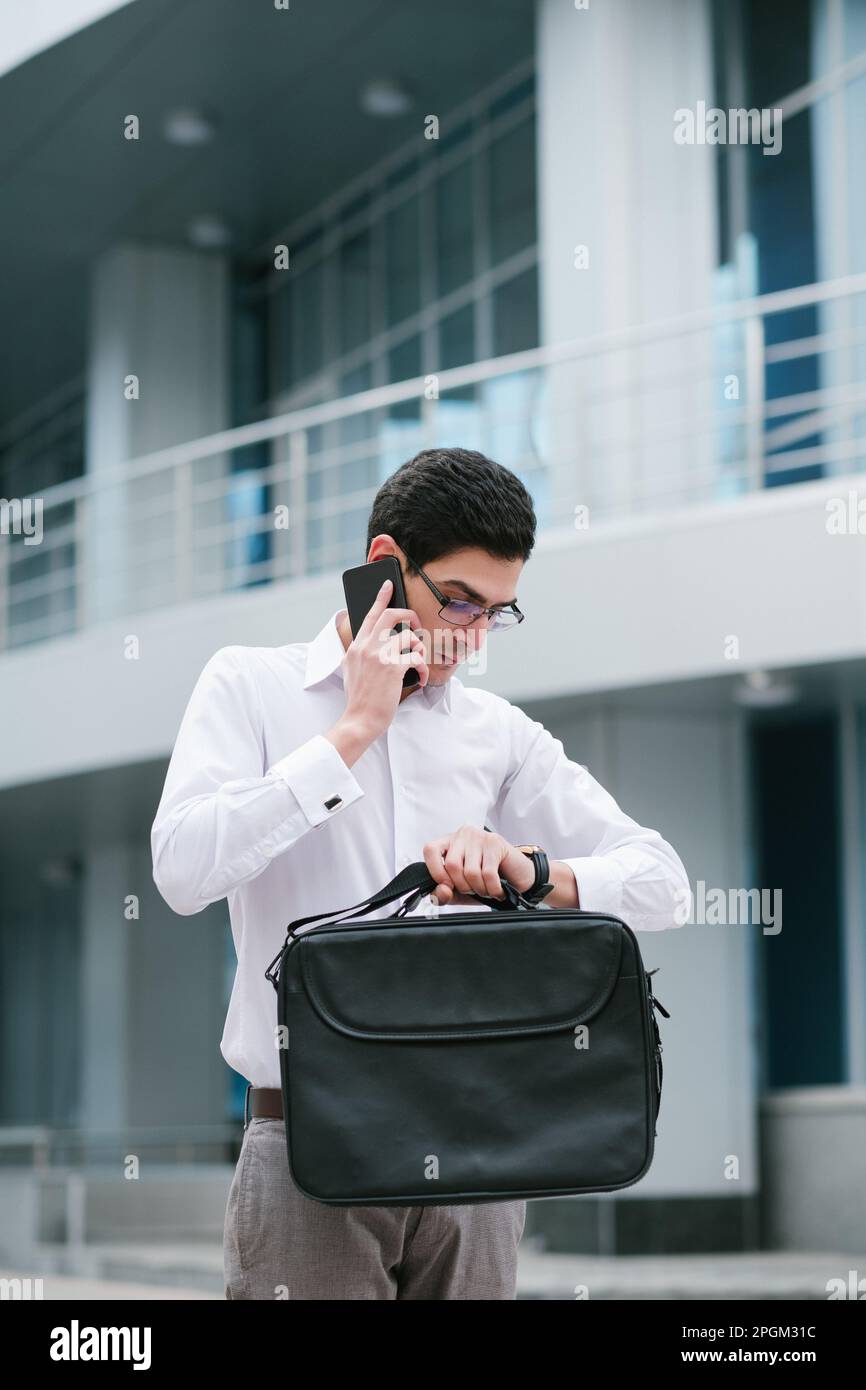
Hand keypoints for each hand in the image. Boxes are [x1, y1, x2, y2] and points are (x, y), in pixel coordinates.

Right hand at [341, 577, 428, 740]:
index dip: (381, 598)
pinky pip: (417, 658)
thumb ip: (360, 654)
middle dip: (410, 616)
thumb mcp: (351, 671)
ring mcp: (379, 655)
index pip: (369, 615)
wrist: (359, 720)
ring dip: (420, 649)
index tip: (389, 584)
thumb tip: (375, 646)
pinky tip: (420, 679)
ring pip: (410, 636)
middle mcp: (366, 647)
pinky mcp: (392, 667)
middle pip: (391, 615)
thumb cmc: (360, 699)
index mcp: (356, 647)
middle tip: (417, 626)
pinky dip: (423, 670)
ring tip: (418, 662)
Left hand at [422, 825, 536, 905]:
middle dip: (463, 886)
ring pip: (470, 872)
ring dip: (480, 889)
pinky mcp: (496, 843)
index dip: (436, 872)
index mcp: (450, 842)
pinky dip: (492, 889)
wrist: (517, 877)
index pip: (430, 850)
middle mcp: (463, 835)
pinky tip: (497, 889)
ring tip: (487, 888)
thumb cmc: (486, 880)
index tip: (448, 886)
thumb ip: (444, 893)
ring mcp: (480, 836)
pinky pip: (488, 874)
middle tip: (475, 888)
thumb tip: (441, 891)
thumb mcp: (460, 891)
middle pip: (452, 865)